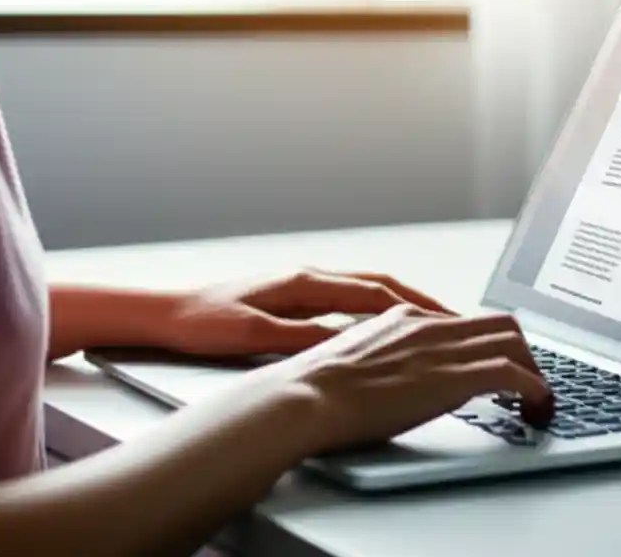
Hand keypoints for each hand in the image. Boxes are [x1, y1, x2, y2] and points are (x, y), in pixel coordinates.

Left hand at [152, 268, 453, 356]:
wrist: (164, 313)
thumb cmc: (201, 322)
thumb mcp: (253, 333)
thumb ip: (301, 337)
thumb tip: (346, 342)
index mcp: (304, 283)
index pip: (374, 294)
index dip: (415, 308)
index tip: (447, 322)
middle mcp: (308, 279)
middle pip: (379, 287)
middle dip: (420, 303)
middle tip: (456, 321)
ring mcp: (301, 288)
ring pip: (365, 294)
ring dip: (401, 307)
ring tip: (432, 325)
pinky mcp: (292, 300)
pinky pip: (348, 304)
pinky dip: (375, 314)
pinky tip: (384, 331)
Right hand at [260, 305, 555, 453]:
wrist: (307, 397)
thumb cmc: (318, 389)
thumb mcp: (356, 360)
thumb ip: (385, 358)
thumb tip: (397, 377)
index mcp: (405, 317)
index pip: (465, 321)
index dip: (489, 344)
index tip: (497, 364)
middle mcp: (430, 325)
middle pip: (500, 322)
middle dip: (522, 352)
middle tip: (527, 382)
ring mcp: (444, 349)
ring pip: (514, 341)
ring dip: (534, 370)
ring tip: (538, 400)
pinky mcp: (454, 378)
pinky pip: (513, 374)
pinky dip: (535, 389)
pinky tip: (537, 408)